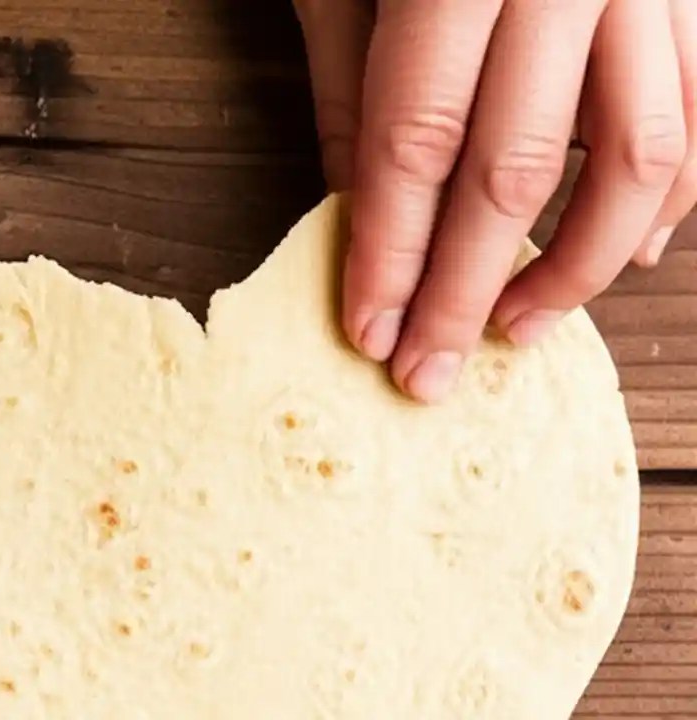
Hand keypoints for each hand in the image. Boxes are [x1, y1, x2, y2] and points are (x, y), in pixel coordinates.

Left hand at [294, 0, 695, 401]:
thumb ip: (352, 89)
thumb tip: (357, 216)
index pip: (418, 142)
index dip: (391, 250)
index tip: (372, 332)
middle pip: (517, 171)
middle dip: (465, 291)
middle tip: (428, 370)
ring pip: (640, 159)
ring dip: (577, 266)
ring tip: (517, 327)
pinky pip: (693, 117)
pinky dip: (664, 201)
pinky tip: (622, 254)